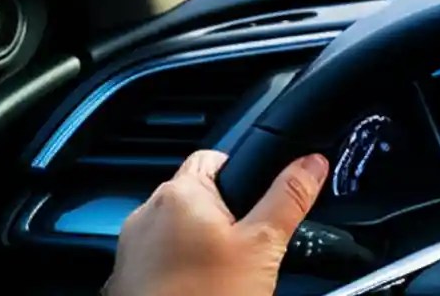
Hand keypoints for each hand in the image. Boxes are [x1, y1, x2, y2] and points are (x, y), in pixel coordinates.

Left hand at [104, 150, 329, 295]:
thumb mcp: (264, 246)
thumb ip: (289, 197)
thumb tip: (311, 163)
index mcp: (180, 193)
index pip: (216, 158)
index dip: (245, 178)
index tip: (259, 206)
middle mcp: (147, 212)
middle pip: (201, 197)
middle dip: (227, 219)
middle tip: (247, 250)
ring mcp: (133, 247)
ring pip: (182, 230)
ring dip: (203, 244)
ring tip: (224, 276)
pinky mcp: (128, 276)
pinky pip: (163, 258)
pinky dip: (183, 268)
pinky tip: (202, 289)